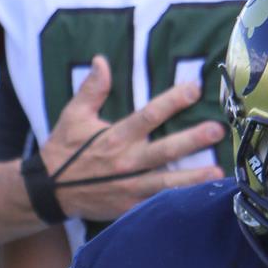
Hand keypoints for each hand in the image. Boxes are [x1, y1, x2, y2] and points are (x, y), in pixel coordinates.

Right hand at [41, 58, 224, 221]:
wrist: (49, 190)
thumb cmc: (64, 149)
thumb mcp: (74, 115)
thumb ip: (92, 89)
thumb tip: (101, 60)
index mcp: (115, 137)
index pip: (148, 116)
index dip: (172, 101)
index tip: (194, 89)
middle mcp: (126, 162)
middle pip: (164, 150)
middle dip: (192, 140)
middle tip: (216, 131)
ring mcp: (129, 187)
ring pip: (166, 182)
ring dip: (193, 178)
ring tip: (218, 173)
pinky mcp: (129, 207)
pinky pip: (157, 205)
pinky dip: (177, 203)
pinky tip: (199, 200)